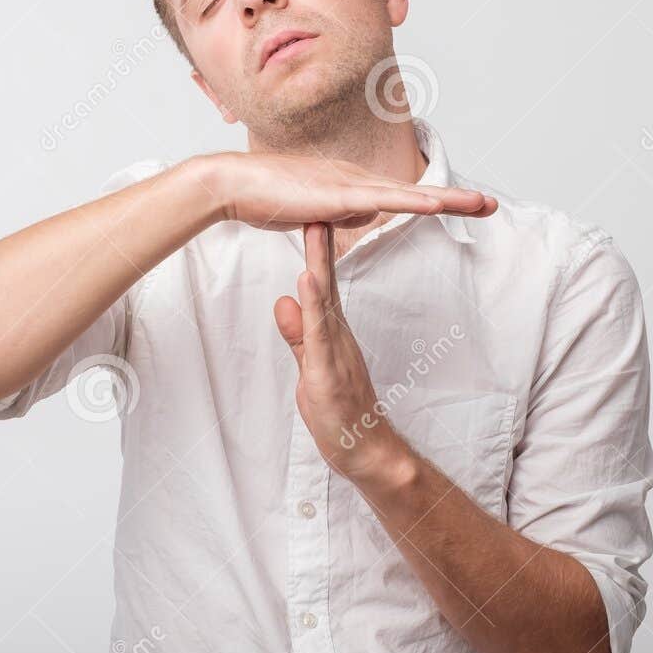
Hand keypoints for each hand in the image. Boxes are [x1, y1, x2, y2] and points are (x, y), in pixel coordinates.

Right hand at [203, 151, 496, 231]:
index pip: (403, 196)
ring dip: (445, 199)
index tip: (466, 206)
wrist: (231, 185)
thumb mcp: (314, 212)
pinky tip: (435, 206)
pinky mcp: (335, 196)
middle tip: (491, 204)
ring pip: (407, 194)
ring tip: (480, 204)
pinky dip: (411, 203)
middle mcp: (356, 178)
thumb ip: (340, 213)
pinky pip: (381, 201)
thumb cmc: (264, 198)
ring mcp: (347, 184)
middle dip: (455, 198)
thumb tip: (363, 214)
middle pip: (415, 192)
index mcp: (351, 184)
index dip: (436, 200)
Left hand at [273, 221, 409, 482]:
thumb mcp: (310, 367)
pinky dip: (312, 308)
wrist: (367, 451)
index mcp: (331, 332)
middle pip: (326, 281)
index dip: (315, 250)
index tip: (310, 214)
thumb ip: (298, 335)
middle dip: (320, 242)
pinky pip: (319, 335)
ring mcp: (335, 352)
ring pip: (325, 301)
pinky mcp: (328, 373)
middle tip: (317, 201)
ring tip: (315, 227)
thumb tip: (285, 301)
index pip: (322, 283)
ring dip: (318, 263)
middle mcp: (337, 335)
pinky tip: (306, 282)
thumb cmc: (340, 412)